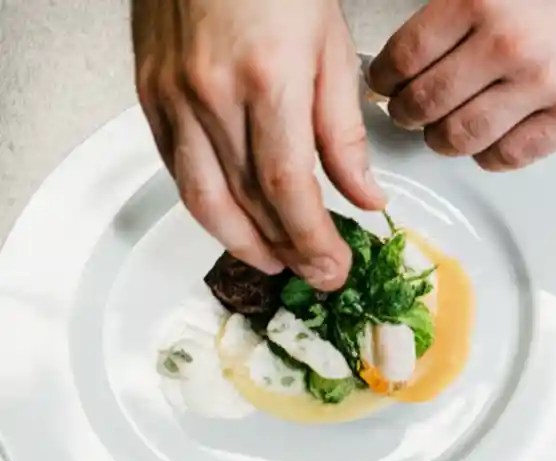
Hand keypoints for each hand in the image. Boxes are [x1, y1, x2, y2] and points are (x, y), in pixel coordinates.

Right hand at [131, 0, 384, 289]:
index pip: (290, 190)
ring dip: (242, 242)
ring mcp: (173, 97)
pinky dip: (208, 205)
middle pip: (248, 203)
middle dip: (287, 250)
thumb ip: (345, 132)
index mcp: (267, 82)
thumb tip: (365, 197)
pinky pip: (176, 169)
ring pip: (203, 198)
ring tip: (277, 260)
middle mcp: (211, 95)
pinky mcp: (150, 94)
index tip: (335, 268)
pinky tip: (235, 220)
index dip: (313, 241)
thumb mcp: (332, 49)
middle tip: (317, 274)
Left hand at [367, 0, 555, 170]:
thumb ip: (473, 0)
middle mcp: (508, 45)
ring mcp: (543, 87)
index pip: (407, 52)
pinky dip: (488, 156)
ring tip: (442, 131)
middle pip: (426, 100)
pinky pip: (510, 155)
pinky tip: (487, 143)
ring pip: (461, 136)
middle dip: (407, 111)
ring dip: (442, 139)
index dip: (385, 75)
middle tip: (406, 110)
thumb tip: (430, 32)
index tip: (384, 81)